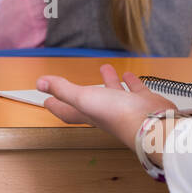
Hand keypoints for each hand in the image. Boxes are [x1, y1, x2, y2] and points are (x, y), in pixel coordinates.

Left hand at [36, 65, 175, 150]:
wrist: (151, 123)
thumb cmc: (117, 115)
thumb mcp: (83, 98)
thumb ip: (62, 90)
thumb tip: (40, 84)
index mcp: (90, 114)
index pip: (68, 112)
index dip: (56, 106)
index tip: (47, 102)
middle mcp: (107, 112)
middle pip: (91, 102)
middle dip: (82, 93)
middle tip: (75, 85)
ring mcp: (126, 107)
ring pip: (114, 93)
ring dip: (108, 82)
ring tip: (106, 69)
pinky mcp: (143, 102)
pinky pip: (136, 90)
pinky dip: (132, 82)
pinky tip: (130, 75)